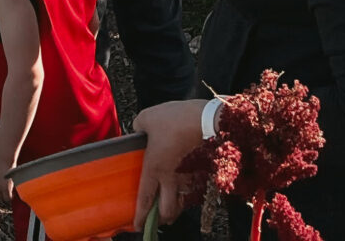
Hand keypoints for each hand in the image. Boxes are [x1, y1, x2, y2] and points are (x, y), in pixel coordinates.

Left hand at [0, 149, 14, 202]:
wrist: (3, 155)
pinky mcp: (5, 188)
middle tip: (6, 189)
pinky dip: (10, 197)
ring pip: (1, 198)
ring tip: (9, 192)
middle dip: (0, 192)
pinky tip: (12, 194)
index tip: (0, 187)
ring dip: (5, 195)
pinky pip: (8, 198)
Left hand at [133, 101, 209, 225]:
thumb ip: (139, 127)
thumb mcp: (147, 117)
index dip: (140, 215)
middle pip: (167, 210)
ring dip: (176, 207)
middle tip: (157, 217)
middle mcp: (171, 177)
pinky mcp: (202, 171)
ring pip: (182, 203)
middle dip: (161, 218)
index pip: (145, 197)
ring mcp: (188, 176)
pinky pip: (194, 189)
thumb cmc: (175, 119)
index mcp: (154, 167)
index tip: (137, 225)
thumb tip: (138, 130)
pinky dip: (189, 192)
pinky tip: (186, 188)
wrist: (207, 120)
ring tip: (171, 206)